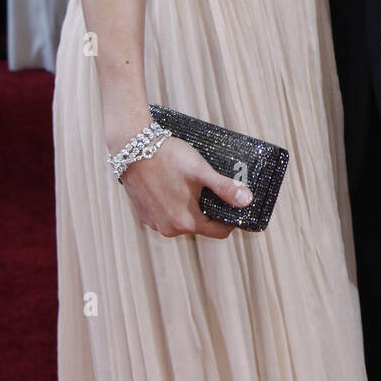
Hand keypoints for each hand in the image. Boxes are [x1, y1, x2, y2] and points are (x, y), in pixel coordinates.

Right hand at [119, 136, 252, 238]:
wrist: (133, 147)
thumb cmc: (168, 157)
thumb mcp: (201, 170)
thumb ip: (224, 188)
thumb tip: (247, 201)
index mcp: (186, 222)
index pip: (218, 232)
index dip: (230, 219)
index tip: (234, 203)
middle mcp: (169, 229)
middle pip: (200, 226)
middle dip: (209, 210)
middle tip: (211, 187)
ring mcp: (155, 223)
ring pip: (182, 220)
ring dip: (190, 207)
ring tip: (192, 184)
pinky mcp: (144, 215)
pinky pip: (166, 215)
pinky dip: (173, 205)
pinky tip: (174, 186)